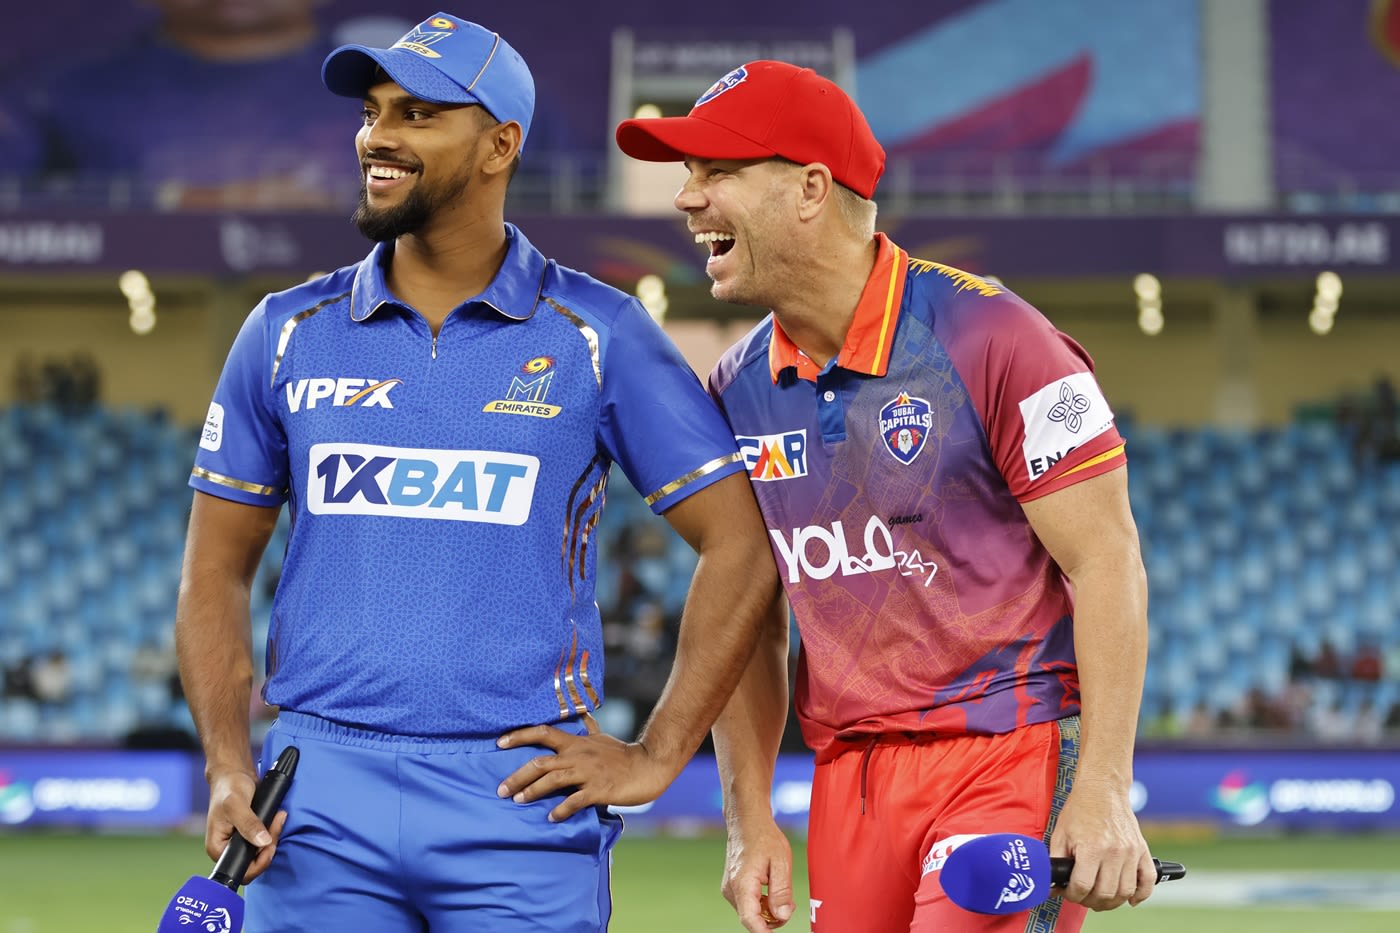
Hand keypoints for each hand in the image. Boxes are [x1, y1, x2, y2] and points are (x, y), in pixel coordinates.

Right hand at [205, 770, 287, 883]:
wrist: (235, 775)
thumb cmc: (229, 788)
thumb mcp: (237, 805)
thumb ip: (249, 824)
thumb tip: (262, 842)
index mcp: (217, 848)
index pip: (239, 870)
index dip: (257, 864)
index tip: (269, 846)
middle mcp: (227, 849)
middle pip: (254, 862)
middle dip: (269, 846)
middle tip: (277, 824)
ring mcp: (239, 842)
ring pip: (262, 851)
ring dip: (274, 836)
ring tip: (278, 816)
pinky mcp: (250, 835)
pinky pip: (265, 840)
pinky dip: (273, 830)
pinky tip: (277, 817)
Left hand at [496, 714, 676, 822]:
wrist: (648, 766)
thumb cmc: (622, 754)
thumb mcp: (601, 737)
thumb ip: (588, 727)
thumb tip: (582, 713)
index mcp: (576, 742)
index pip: (543, 733)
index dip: (519, 736)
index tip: (499, 742)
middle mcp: (578, 755)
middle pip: (541, 762)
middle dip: (518, 775)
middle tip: (501, 789)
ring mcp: (588, 773)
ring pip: (553, 780)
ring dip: (532, 791)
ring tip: (518, 801)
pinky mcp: (598, 790)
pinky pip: (575, 800)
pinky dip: (561, 809)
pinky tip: (551, 816)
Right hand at [722, 819, 794, 930]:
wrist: (747, 822)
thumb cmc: (764, 838)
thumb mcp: (780, 862)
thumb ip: (782, 891)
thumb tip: (783, 915)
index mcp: (742, 884)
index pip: (750, 920)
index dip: (765, 931)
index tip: (781, 928)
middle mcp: (731, 890)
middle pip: (752, 919)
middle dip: (773, 918)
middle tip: (790, 903)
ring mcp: (729, 889)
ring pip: (750, 913)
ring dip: (767, 910)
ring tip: (780, 890)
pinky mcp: (732, 887)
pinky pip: (748, 904)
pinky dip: (761, 903)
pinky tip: (770, 888)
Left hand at [1048, 776, 1154, 910]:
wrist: (1102, 789)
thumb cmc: (1080, 810)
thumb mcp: (1060, 833)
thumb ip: (1055, 860)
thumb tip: (1051, 883)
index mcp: (1091, 848)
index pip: (1083, 886)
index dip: (1072, 894)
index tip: (1068, 892)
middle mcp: (1114, 852)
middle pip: (1105, 894)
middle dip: (1089, 901)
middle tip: (1082, 896)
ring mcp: (1131, 852)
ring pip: (1125, 892)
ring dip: (1112, 902)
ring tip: (1100, 898)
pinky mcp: (1142, 850)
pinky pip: (1148, 881)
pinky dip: (1141, 895)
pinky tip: (1130, 899)